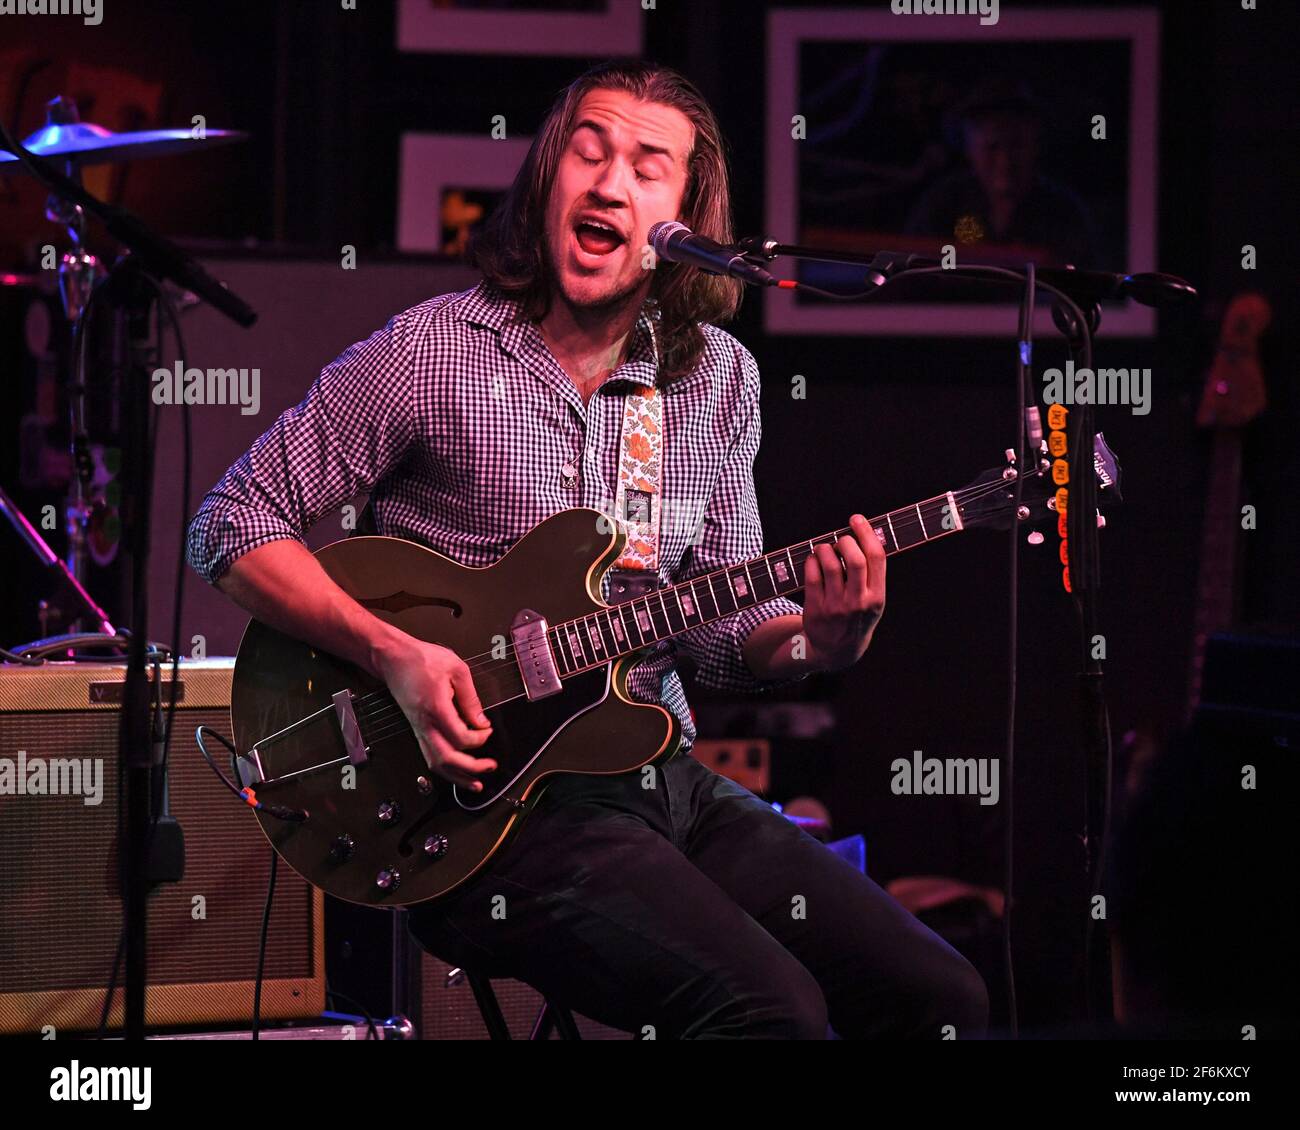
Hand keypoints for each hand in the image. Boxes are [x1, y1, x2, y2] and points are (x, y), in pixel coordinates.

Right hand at [376, 636, 496, 789]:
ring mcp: (418, 729)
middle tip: (490, 767)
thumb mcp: (456, 670)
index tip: (488, 730)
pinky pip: (430, 756)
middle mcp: (425, 724)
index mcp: (436, 709)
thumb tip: (481, 720)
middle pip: (447, 759)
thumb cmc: (422, 660)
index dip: (479, 739)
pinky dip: (445, 769)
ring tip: (475, 783)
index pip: (460, 738)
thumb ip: (470, 698)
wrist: (394, 658)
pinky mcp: (417, 729)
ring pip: (436, 763)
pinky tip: (456, 772)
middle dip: (471, 769)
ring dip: (457, 777)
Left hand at [802, 513, 886, 670]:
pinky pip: (811, 575)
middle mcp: (858, 602)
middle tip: (840, 540)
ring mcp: (836, 606)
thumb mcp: (873, 601)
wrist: (837, 651)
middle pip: (854, 559)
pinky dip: (811, 560)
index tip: (857, 519)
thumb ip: (872, 574)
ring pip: (829, 564)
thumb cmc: (857, 617)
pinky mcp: (816, 608)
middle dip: (845, 541)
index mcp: (877, 597)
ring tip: (824, 550)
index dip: (866, 532)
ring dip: (825, 548)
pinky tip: (813, 560)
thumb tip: (864, 534)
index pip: (876, 557)